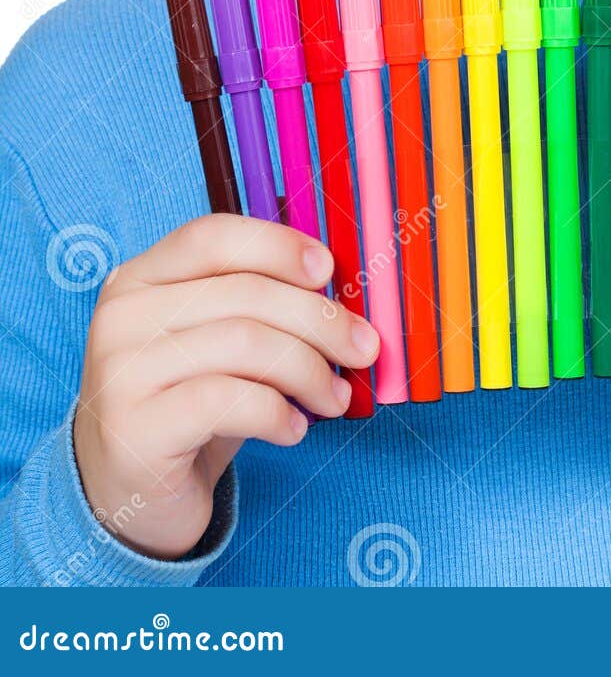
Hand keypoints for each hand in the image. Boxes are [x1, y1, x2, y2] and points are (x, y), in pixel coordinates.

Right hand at [73, 215, 378, 558]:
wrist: (129, 498)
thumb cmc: (188, 408)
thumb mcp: (218, 345)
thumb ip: (260, 308)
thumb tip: (343, 295)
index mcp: (140, 278)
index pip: (213, 237)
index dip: (277, 246)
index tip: (328, 271)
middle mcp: (122, 316)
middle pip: (244, 292)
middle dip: (319, 320)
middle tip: (365, 347)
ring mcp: (121, 372)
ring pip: (245, 344)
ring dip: (309, 371)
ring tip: (334, 398)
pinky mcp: (135, 430)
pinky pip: (230, 401)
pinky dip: (278, 413)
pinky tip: (293, 430)